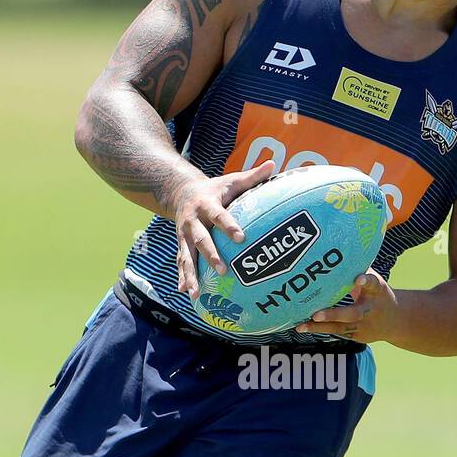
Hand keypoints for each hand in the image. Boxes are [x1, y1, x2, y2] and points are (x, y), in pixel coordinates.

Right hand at [172, 160, 275, 298]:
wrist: (181, 192)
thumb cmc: (215, 188)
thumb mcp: (232, 180)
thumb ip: (253, 176)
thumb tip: (275, 163)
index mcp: (206, 204)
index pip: (219, 216)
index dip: (228, 226)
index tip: (241, 238)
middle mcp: (192, 221)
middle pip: (201, 239)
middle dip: (210, 255)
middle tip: (223, 270)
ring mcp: (184, 235)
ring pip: (187, 256)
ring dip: (191, 275)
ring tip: (196, 293)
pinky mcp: (181, 244)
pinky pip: (182, 262)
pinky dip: (183, 277)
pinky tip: (185, 292)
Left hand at [295, 269, 396, 343]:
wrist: (396, 320)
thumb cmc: (378, 294)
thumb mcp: (374, 281)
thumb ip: (359, 269)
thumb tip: (338, 248)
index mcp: (377, 292)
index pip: (373, 284)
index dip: (366, 280)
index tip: (358, 278)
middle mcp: (370, 311)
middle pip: (352, 314)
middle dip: (333, 314)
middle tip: (316, 314)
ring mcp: (363, 326)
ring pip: (340, 328)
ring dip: (319, 327)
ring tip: (300, 326)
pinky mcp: (355, 336)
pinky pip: (336, 332)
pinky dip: (320, 329)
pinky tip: (302, 327)